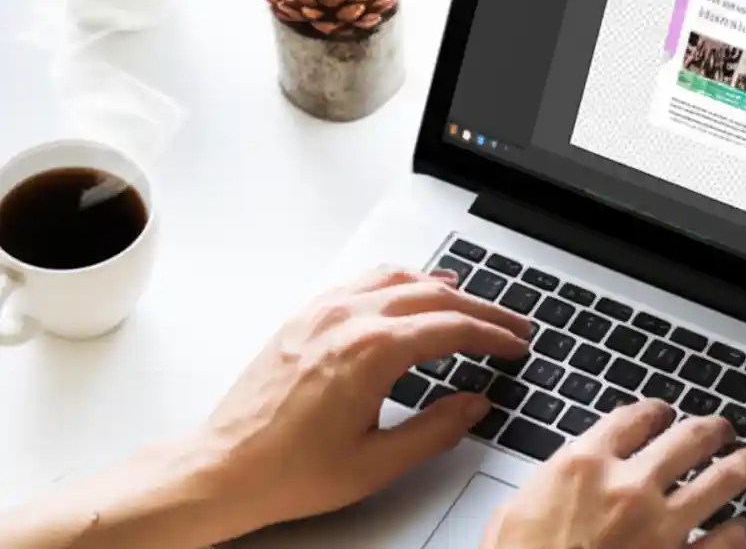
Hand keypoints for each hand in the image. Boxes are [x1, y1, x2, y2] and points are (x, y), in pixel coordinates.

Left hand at [199, 266, 532, 536]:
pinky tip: (409, 292)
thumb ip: (437, 429)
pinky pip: (363, 281)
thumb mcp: (379, 463)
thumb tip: (475, 405)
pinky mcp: (305, 317)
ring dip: (442, 288)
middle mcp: (348, 320)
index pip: (453, 328)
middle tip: (511, 323)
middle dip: (481, 308)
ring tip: (470, 300)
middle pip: (434, 296)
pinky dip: (399, 281)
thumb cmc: (289, 471)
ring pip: (398, 278)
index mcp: (372, 352)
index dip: (494, 335)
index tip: (516, 344)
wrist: (225, 469)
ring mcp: (323, 313)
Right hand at [483, 399, 745, 548]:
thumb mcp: (516, 511)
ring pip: (719, 482)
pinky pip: (725, 542)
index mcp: (583, 465)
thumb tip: (569, 477)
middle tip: (722, 430)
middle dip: (711, 431)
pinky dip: (738, 533)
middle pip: (687, 440)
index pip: (633, 418)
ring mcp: (660, 527)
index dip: (655, 410)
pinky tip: (741, 528)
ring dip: (740, 468)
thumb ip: (554, 483)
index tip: (663, 412)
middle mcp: (628, 487)